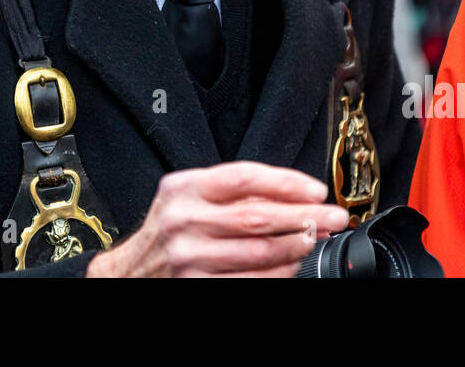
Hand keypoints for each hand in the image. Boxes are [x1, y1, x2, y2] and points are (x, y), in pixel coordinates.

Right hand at [85, 162, 349, 277]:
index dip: (286, 183)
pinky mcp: (198, 286)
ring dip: (296, 246)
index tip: (316, 189)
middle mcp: (184, 222)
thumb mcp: (189, 197)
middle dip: (304, 216)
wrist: (132, 273)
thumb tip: (294, 195)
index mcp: (184, 189)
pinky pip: (250, 282)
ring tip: (315, 238)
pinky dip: (279, 273)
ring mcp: (190, 259)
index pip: (244, 178)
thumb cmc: (169, 229)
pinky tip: (292, 264)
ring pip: (259, 253)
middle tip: (333, 216)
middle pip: (257, 217)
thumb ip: (232, 193)